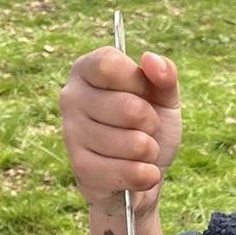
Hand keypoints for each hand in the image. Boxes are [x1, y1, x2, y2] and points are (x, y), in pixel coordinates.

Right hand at [60, 49, 181, 210]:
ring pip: (135, 144)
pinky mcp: (81, 169)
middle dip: (152, 122)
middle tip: (145, 127)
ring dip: (150, 151)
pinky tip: (140, 172)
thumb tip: (150, 59)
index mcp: (87, 70)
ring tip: (140, 150)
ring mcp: (72, 134)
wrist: (142, 174)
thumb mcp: (163, 97)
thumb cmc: (148, 127)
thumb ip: (164, 74)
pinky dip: (146, 175)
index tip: (143, 92)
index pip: (110, 64)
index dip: (138, 82)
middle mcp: (71, 97)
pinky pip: (131, 172)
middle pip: (129, 108)